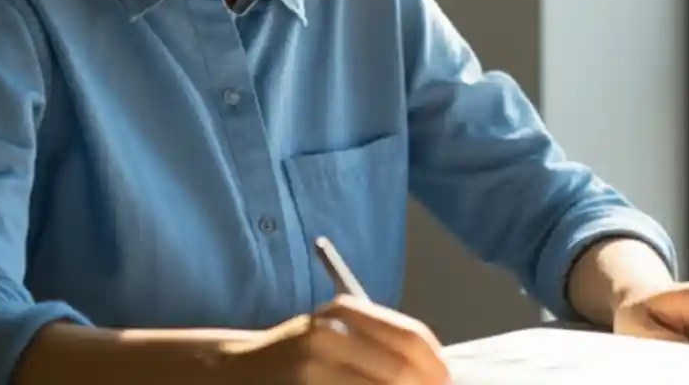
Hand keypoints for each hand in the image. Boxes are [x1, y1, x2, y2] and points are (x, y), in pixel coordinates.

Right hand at [218, 295, 451, 383]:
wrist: (238, 371)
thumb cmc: (301, 355)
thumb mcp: (337, 334)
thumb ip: (382, 346)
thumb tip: (440, 372)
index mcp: (343, 311)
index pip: (409, 338)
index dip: (437, 366)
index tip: (449, 382)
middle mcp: (327, 337)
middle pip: (399, 372)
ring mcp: (312, 372)